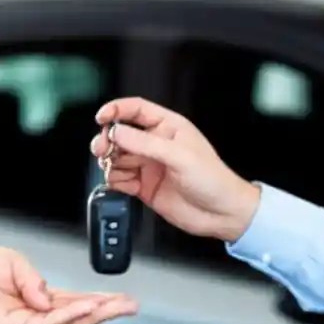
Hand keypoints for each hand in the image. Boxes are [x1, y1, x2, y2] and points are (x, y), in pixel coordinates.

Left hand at [0, 246, 136, 323]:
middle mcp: (33, 316)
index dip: (99, 300)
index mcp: (36, 300)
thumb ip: (36, 280)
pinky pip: (46, 323)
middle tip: (133, 306)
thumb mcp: (15, 264)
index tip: (122, 298)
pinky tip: (88, 307)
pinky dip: (68, 315)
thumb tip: (50, 296)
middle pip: (77, 317)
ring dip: (95, 315)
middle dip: (107, 311)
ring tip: (118, 307)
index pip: (74, 302)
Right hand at [92, 97, 260, 241]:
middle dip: (108, 140)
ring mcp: (149, 166)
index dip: (116, 110)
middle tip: (102, 150)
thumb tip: (117, 132)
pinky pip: (120, 179)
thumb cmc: (213, 180)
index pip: (136, 110)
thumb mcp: (180, 156)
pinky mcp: (145, 187)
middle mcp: (156, 145)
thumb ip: (146, 143)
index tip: (101, 118)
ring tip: (113, 169)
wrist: (221, 213)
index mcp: (169, 127)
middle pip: (121, 135)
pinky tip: (120, 183)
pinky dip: (114, 181)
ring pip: (117, 158)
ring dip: (110, 162)